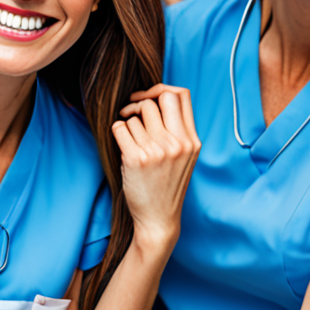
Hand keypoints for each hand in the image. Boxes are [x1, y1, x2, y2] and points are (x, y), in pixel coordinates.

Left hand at [114, 84, 201, 255]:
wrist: (159, 220)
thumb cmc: (168, 186)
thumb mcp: (186, 156)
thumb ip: (179, 129)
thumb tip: (159, 97)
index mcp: (192, 140)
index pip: (181, 94)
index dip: (161, 89)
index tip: (149, 97)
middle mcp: (178, 143)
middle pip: (157, 99)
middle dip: (140, 101)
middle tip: (131, 111)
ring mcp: (158, 151)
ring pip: (136, 115)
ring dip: (128, 123)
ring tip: (131, 141)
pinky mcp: (137, 159)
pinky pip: (121, 127)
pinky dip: (117, 131)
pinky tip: (122, 144)